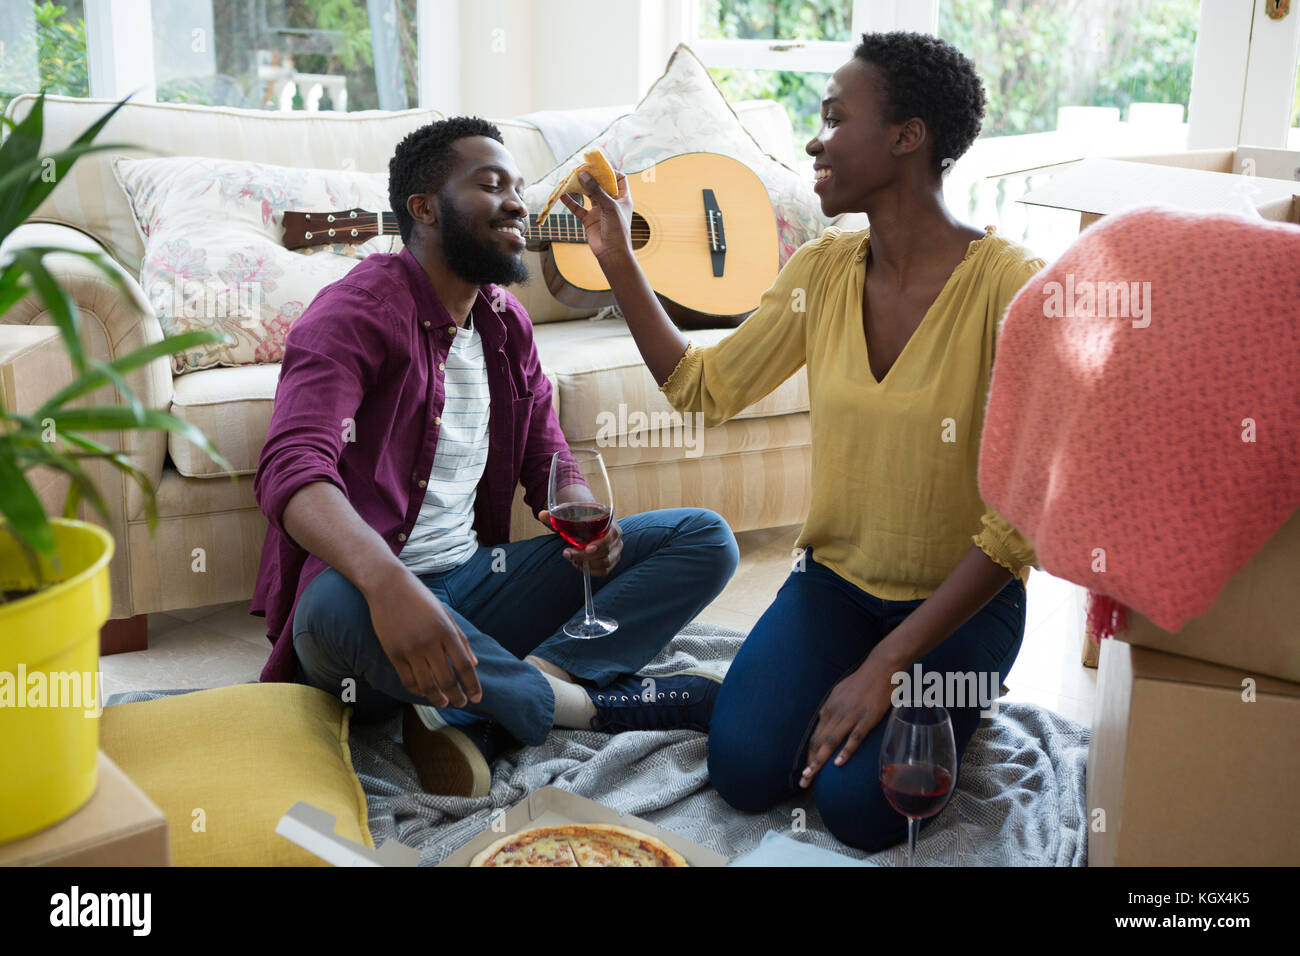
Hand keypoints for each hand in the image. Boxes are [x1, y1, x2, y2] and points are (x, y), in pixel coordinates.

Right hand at [363, 565, 481, 707]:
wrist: (388, 586)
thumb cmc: (420, 598)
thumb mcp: (445, 614)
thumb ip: (461, 639)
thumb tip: (475, 664)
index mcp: (446, 631)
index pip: (464, 666)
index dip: (472, 685)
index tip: (477, 698)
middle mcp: (429, 642)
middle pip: (447, 680)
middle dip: (457, 697)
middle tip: (462, 704)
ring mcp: (410, 649)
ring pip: (427, 685)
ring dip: (438, 699)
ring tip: (445, 703)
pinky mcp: (393, 653)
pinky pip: (408, 680)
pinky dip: (418, 691)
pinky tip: (425, 694)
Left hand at [537, 510, 623, 575]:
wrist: (589, 522)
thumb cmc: (580, 520)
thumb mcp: (570, 517)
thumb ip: (556, 517)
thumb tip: (541, 514)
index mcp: (611, 523)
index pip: (612, 534)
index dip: (601, 543)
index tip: (587, 548)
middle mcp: (616, 537)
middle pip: (606, 552)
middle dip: (585, 556)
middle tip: (568, 554)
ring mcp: (616, 550)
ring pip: (605, 563)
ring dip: (588, 564)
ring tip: (573, 559)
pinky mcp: (612, 560)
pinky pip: (605, 571)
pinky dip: (592, 571)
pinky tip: (579, 565)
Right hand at [558, 170, 633, 262]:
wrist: (612, 254)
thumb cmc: (617, 230)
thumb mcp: (609, 206)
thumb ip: (596, 190)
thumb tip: (583, 174)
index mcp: (622, 198)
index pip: (620, 179)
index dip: (611, 171)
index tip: (598, 166)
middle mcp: (611, 203)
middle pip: (602, 185)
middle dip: (592, 176)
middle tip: (581, 168)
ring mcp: (600, 211)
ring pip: (589, 195)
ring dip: (580, 187)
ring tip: (571, 178)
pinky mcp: (589, 220)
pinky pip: (578, 208)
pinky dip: (570, 202)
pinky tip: (563, 194)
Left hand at [799, 652, 898, 786]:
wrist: (881, 667)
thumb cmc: (863, 680)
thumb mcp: (840, 691)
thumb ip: (832, 707)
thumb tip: (825, 718)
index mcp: (829, 708)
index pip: (815, 736)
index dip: (810, 755)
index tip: (805, 770)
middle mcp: (835, 713)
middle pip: (818, 742)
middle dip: (810, 763)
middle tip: (803, 782)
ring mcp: (850, 716)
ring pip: (830, 742)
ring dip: (819, 761)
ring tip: (811, 777)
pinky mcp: (866, 718)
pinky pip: (853, 737)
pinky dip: (845, 751)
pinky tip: (838, 764)